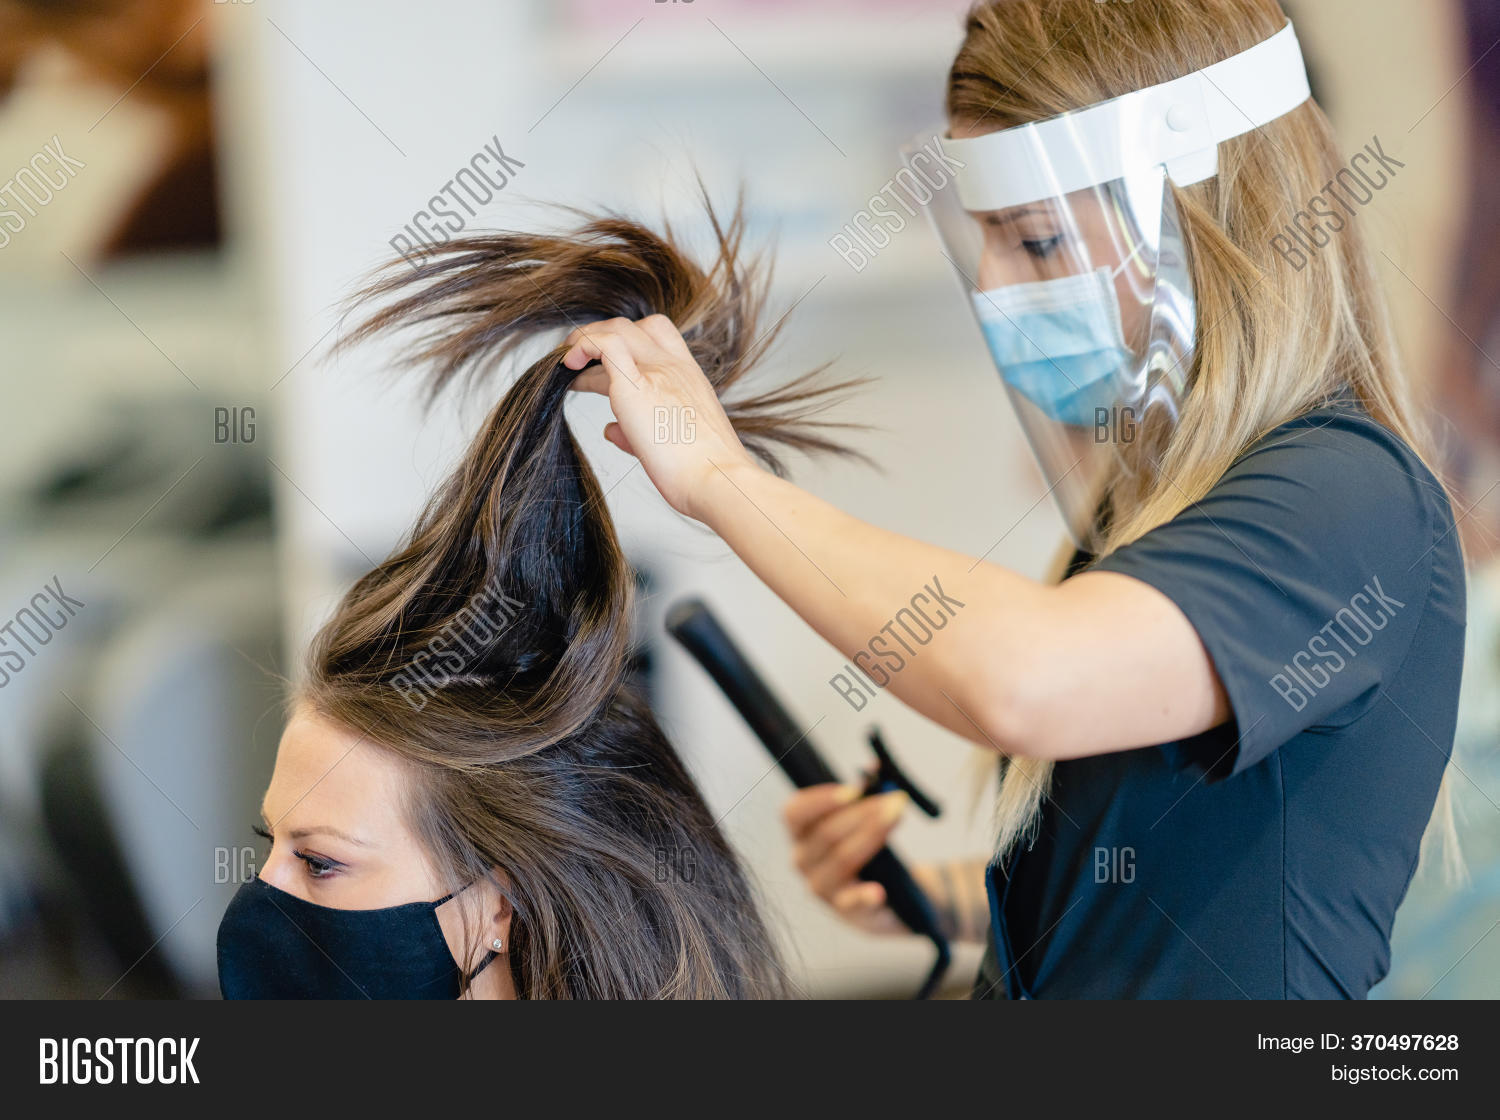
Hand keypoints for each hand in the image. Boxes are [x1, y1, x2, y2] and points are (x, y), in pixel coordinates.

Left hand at [562, 314, 757, 519]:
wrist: (716, 479)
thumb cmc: (703, 471)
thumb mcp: (671, 445)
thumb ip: (637, 433)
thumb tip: (610, 431)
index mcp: (689, 377)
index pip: (660, 336)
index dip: (631, 340)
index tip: (609, 362)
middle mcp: (675, 367)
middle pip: (634, 328)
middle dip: (602, 337)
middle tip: (580, 360)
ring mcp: (656, 372)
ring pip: (616, 329)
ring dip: (587, 342)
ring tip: (567, 365)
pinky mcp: (634, 386)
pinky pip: (604, 345)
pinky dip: (583, 346)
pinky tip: (568, 366)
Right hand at [783, 784, 911, 936]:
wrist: (887, 896)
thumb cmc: (869, 849)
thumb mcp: (863, 819)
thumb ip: (866, 792)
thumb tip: (875, 767)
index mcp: (800, 834)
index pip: (793, 813)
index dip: (821, 800)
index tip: (854, 790)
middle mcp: (803, 861)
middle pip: (827, 833)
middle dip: (863, 813)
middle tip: (895, 800)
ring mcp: (821, 888)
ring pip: (843, 858)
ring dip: (873, 835)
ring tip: (898, 818)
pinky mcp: (845, 911)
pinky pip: (853, 902)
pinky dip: (864, 896)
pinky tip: (878, 890)